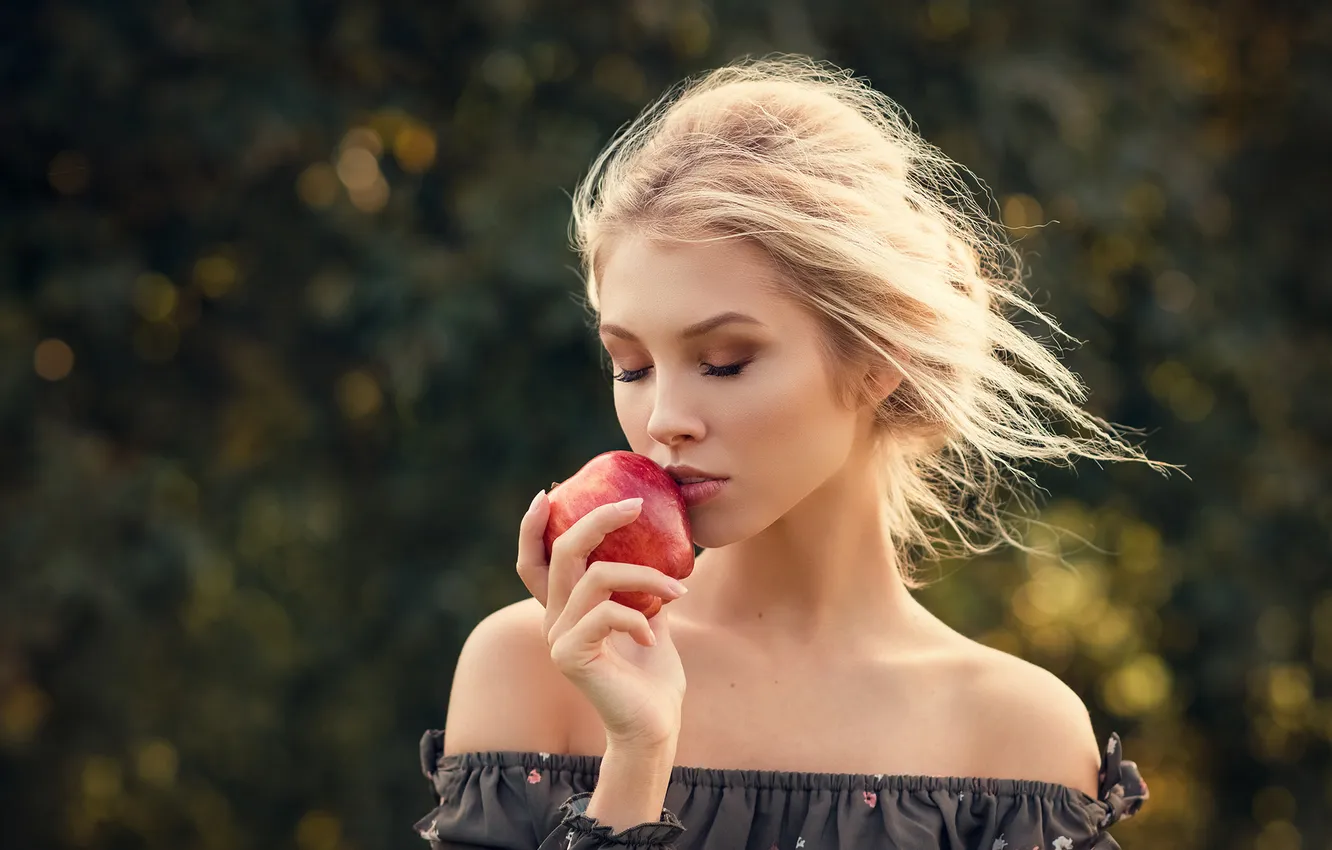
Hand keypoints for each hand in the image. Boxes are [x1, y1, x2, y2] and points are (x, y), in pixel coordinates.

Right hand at [516, 491, 686, 748]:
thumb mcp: (649, 617)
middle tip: (635, 506)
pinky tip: (654, 638)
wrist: (654, 726)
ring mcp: (558, 638)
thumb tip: (659, 546)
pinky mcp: (570, 655)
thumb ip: (640, 586)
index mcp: (566, 610)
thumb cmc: (653, 676)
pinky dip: (640, 616)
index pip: (535, 561)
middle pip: (562, 552)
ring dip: (646, 577)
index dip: (533, 527)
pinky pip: (607, 612)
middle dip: (598, 520)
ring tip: (678, 589)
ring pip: (597, 577)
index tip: (550, 492)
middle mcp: (554, 620)